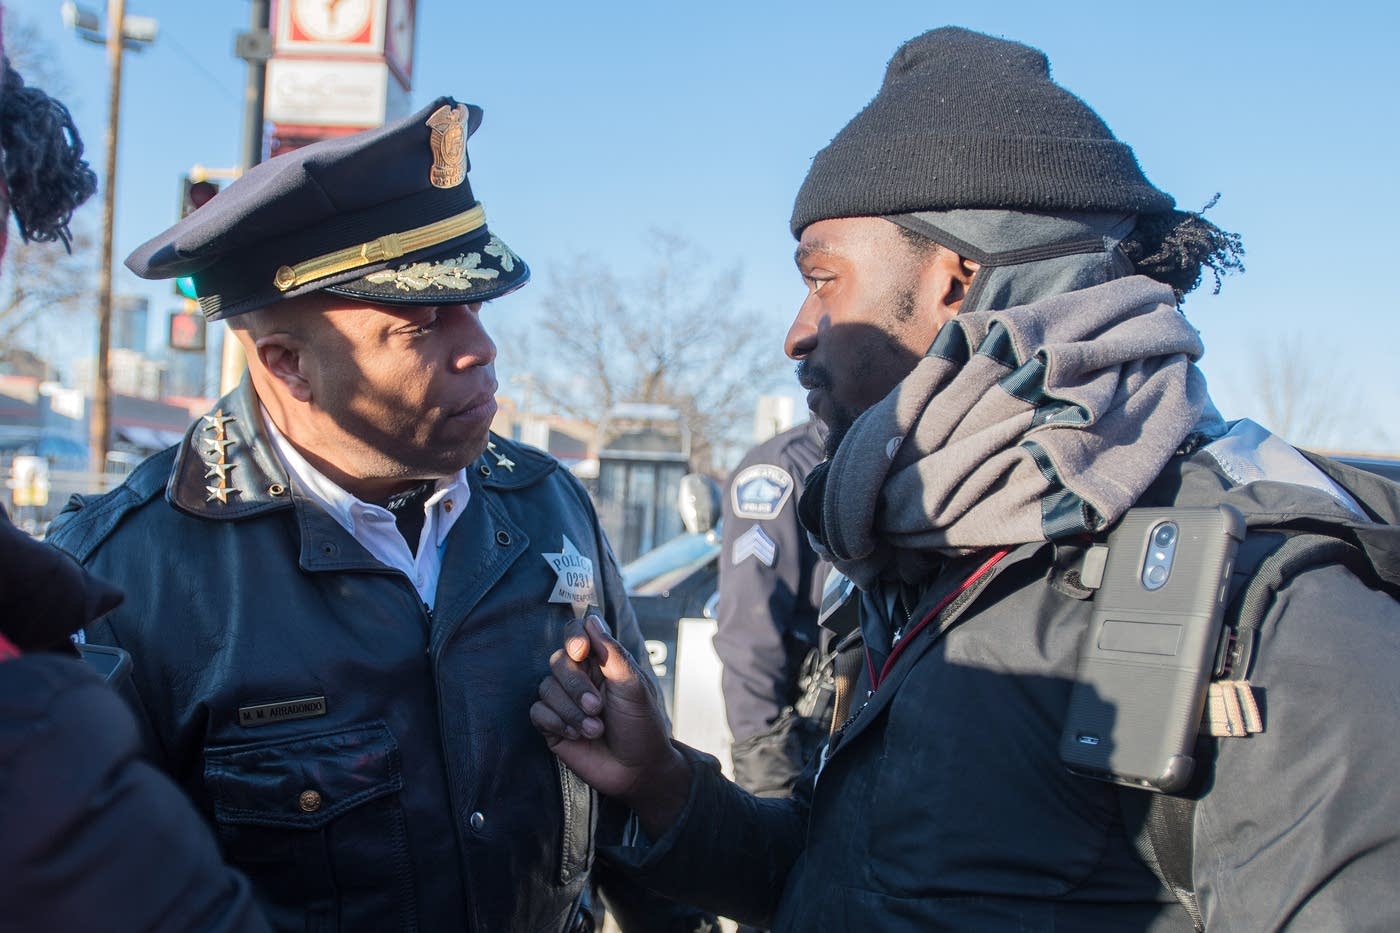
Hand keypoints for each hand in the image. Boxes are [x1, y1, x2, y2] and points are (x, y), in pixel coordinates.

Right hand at [531, 612, 689, 835]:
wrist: (638, 770)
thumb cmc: (642, 725)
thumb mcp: (634, 687)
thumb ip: (612, 654)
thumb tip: (592, 619)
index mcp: (601, 662)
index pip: (576, 633)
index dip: (573, 637)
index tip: (581, 651)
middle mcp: (579, 678)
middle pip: (557, 662)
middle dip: (576, 686)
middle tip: (598, 708)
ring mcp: (564, 701)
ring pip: (546, 688)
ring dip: (570, 710)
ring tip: (594, 729)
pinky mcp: (552, 725)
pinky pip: (537, 712)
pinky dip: (556, 722)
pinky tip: (576, 735)